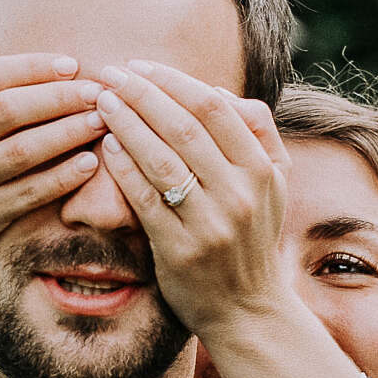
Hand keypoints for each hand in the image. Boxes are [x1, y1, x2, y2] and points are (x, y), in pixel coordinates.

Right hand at [0, 44, 107, 377]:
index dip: (33, 67)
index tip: (71, 64)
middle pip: (8, 108)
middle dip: (59, 96)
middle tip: (97, 92)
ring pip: (23, 150)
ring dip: (68, 133)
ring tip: (100, 122)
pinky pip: (28, 194)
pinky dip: (61, 178)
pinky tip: (89, 165)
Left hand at [94, 59, 362, 377]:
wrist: (249, 311)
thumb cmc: (253, 240)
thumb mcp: (274, 185)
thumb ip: (258, 134)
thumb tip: (220, 92)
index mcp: (262, 170)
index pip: (214, 107)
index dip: (173, 80)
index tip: (140, 65)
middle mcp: (239, 194)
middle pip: (184, 127)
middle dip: (142, 94)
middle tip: (110, 74)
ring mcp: (210, 224)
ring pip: (161, 159)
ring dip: (127, 125)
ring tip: (102, 103)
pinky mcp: (180, 250)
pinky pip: (145, 198)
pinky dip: (123, 167)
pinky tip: (105, 146)